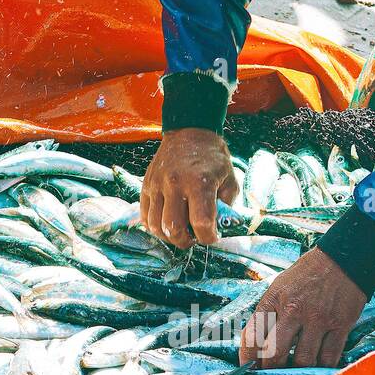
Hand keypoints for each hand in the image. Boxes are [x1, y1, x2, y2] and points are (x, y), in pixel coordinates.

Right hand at [140, 128, 239, 247]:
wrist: (190, 133)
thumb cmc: (213, 159)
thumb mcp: (229, 179)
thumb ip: (226, 206)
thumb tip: (218, 229)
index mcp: (199, 183)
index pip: (201, 223)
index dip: (208, 238)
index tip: (212, 237)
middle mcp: (175, 184)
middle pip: (173, 229)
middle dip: (186, 242)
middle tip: (194, 238)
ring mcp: (157, 185)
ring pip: (155, 226)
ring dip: (169, 236)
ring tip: (180, 231)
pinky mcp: (146, 185)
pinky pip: (145, 216)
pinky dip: (155, 226)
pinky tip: (167, 222)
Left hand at [239, 249, 367, 367]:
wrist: (344, 259)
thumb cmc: (307, 276)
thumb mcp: (279, 287)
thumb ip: (267, 314)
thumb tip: (254, 347)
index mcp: (275, 299)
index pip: (253, 337)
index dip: (248, 359)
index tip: (249, 368)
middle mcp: (294, 310)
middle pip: (276, 355)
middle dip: (271, 370)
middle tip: (273, 374)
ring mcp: (319, 319)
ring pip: (303, 361)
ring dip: (298, 370)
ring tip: (296, 368)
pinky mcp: (341, 325)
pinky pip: (329, 358)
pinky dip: (322, 366)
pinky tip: (318, 364)